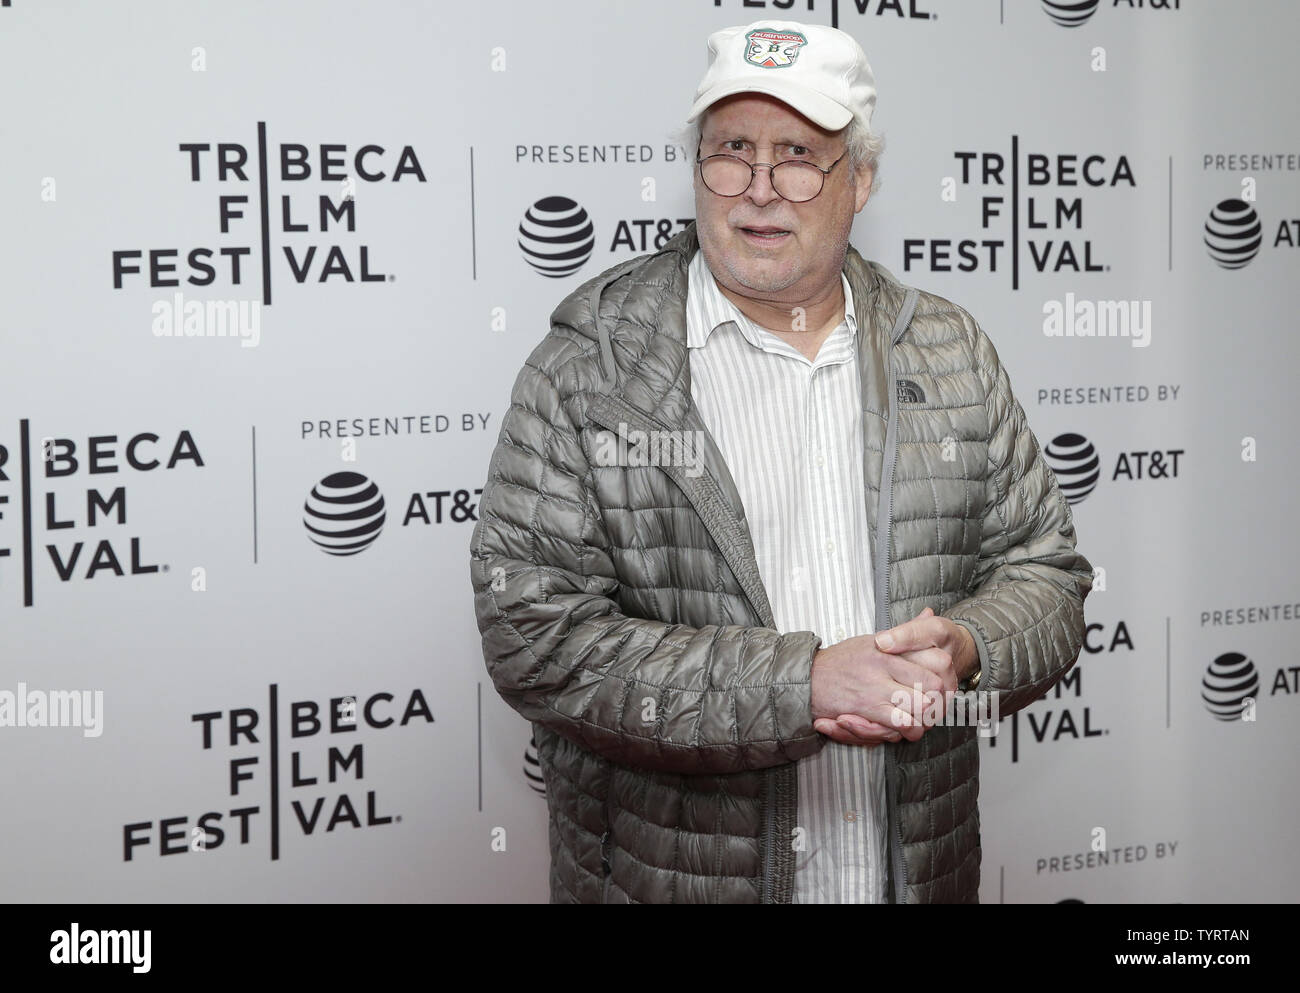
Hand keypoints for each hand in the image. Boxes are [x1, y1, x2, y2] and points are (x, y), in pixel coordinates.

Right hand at [822, 608, 978, 744]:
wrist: (807, 678)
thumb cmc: (840, 661)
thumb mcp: (872, 639)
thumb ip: (904, 631)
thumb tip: (929, 613)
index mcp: (889, 647)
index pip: (935, 659)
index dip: (945, 676)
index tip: (943, 685)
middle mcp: (885, 664)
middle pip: (935, 685)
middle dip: (940, 700)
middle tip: (937, 707)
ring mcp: (876, 686)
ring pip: (922, 706)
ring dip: (926, 717)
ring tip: (923, 719)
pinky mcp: (866, 707)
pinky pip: (900, 722)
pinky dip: (908, 729)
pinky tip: (905, 728)